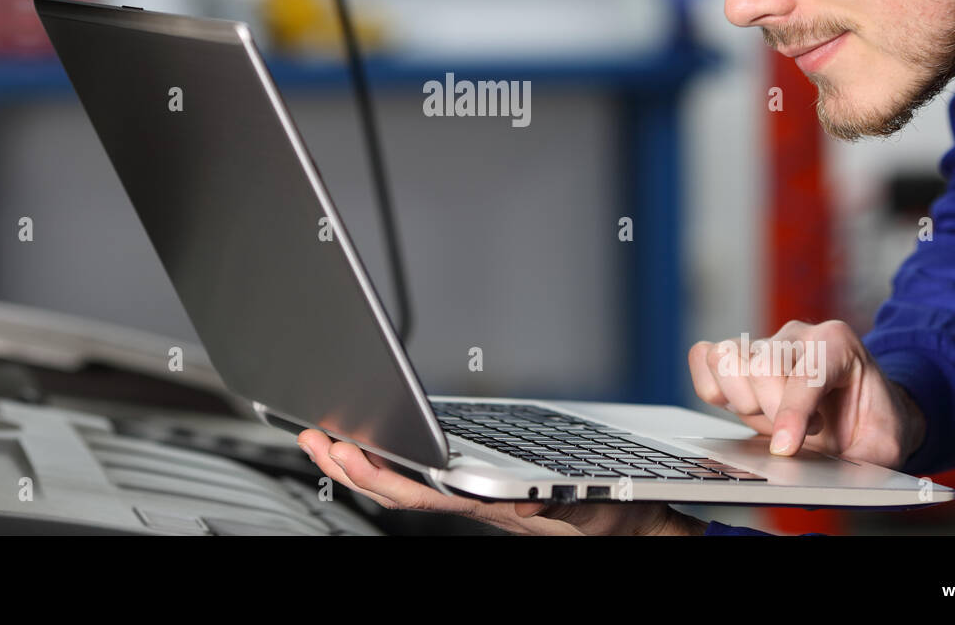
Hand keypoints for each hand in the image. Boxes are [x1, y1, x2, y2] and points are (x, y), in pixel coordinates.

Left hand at [297, 428, 706, 535]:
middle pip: (399, 488)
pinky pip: (427, 473)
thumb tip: (519, 497)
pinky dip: (395, 455)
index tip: (342, 447)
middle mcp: (478, 501)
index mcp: (495, 504)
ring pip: (407, 481)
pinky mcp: (486, 484)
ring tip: (328, 434)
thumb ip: (557, 498)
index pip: (421, 494)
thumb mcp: (593, 503)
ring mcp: (478, 495)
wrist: (643, 521)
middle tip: (311, 436)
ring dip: (365, 457)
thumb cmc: (620, 510)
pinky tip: (380, 442)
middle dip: (352, 462)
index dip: (377, 472)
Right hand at [689, 320, 925, 468]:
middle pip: (761, 365)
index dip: (791, 414)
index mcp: (838, 343)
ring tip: (769, 417)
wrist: (862, 410)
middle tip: (796, 434)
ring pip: (725, 357)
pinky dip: (711, 387)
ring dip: (740, 399)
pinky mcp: (736, 354)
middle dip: (771, 411)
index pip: (805, 372)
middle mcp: (797, 335)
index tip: (784, 450)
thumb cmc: (872, 424)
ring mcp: (763, 341)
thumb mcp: (884, 445)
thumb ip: (862, 461)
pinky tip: (740, 407)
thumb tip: (820, 483)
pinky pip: (703, 357)